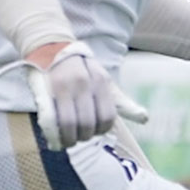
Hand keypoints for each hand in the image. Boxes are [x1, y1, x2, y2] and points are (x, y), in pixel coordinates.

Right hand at [26, 41, 147, 148]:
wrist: (50, 47)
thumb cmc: (81, 69)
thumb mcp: (104, 81)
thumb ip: (121, 103)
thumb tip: (144, 119)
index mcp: (100, 82)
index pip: (107, 117)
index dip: (102, 131)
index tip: (95, 133)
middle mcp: (83, 84)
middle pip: (88, 123)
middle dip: (84, 137)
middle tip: (80, 139)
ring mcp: (63, 87)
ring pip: (69, 124)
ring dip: (69, 139)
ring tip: (68, 141)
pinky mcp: (44, 90)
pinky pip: (50, 119)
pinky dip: (53, 134)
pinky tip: (55, 140)